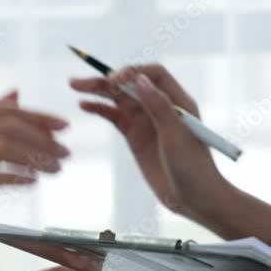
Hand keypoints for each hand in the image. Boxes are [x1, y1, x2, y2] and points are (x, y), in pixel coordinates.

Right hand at [0, 92, 69, 269]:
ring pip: (5, 148)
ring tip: (56, 167)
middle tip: (66, 151)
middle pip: (9, 126)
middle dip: (44, 137)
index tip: (63, 127)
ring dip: (36, 158)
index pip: (5, 111)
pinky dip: (16, 176)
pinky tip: (33, 181)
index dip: (38, 117)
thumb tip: (15, 95)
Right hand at [71, 65, 221, 216]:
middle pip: (131, 84)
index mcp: (178, 101)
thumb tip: (140, 80)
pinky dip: (100, 109)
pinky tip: (85, 105)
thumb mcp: (176, 136)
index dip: (132, 73)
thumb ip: (159, 107)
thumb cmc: (194, 167)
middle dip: (107, 80)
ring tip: (76, 86)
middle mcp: (161, 107)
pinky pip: (115, 117)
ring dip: (99, 91)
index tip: (114, 81)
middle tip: (81, 82)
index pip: (153, 75)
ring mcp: (147, 121)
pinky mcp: (135, 136)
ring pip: (120, 99)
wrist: (193, 198)